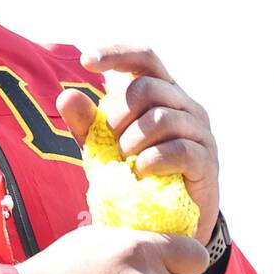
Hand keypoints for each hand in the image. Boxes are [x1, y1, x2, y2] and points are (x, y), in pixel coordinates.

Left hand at [56, 44, 220, 245]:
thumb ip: (87, 123)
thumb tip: (67, 95)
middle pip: (146, 87)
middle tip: (112, 143)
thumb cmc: (135, 174)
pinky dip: (150, 161)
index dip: (117, 53)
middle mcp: (185, 105)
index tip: (86, 61)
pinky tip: (141, 173)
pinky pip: (176, 149)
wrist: (167, 220)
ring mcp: (199, 131)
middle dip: (118, 115)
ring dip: (132, 142)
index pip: (144, 58)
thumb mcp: (103, 147)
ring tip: (126, 162)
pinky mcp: (206, 160)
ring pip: (160, 118)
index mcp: (162, 93)